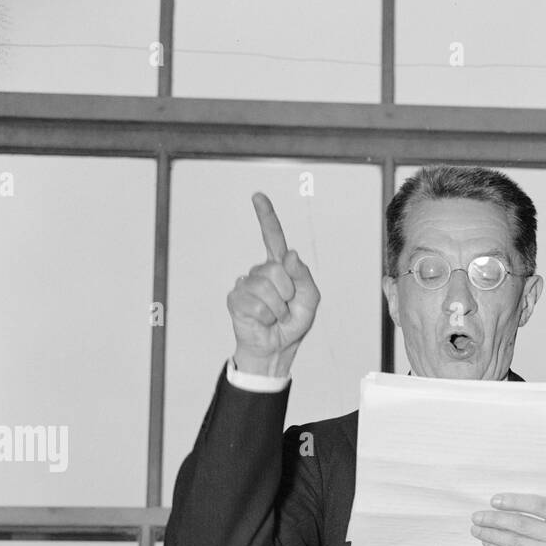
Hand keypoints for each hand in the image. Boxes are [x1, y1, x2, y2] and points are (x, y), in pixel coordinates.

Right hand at [227, 193, 320, 376]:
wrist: (276, 349)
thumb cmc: (292, 323)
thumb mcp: (310, 300)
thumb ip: (304, 277)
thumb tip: (291, 255)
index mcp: (280, 268)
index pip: (273, 238)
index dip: (266, 217)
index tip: (258, 196)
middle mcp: (261, 272)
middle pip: (275, 269)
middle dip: (286, 293)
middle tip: (285, 308)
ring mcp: (246, 284)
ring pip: (265, 289)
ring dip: (276, 308)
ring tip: (274, 316)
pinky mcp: (236, 299)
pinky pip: (255, 304)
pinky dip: (265, 316)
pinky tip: (263, 320)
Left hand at [471, 494, 545, 545]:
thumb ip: (543, 514)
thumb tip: (506, 506)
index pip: (538, 505)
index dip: (514, 502)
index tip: (494, 501)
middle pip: (521, 525)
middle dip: (495, 520)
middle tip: (478, 517)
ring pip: (514, 542)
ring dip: (492, 535)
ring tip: (478, 530)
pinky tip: (489, 543)